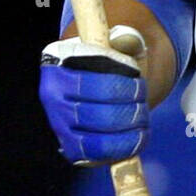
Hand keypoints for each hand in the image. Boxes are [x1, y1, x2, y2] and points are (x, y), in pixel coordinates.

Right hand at [39, 25, 147, 164]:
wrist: (91, 82)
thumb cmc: (107, 61)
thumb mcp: (114, 43)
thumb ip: (124, 40)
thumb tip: (126, 39)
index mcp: (57, 69)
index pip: (94, 84)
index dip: (123, 86)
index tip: (139, 82)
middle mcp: (52, 101)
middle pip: (100, 116)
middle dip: (131, 111)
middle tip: (143, 103)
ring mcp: (60, 128)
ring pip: (100, 141)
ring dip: (130, 132)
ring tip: (142, 119)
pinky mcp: (71, 148)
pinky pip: (99, 156)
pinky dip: (123, 148)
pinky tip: (138, 136)